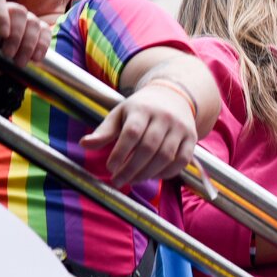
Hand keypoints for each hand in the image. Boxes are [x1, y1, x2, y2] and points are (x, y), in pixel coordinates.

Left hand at [0, 0, 51, 78]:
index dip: (1, 17)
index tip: (2, 34)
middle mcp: (8, 10)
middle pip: (19, 12)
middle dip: (16, 35)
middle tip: (8, 54)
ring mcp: (25, 19)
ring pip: (33, 23)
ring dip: (28, 45)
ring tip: (19, 62)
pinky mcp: (39, 30)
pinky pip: (45, 32)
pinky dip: (42, 46)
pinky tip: (35, 58)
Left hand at [79, 81, 197, 187]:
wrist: (174, 96)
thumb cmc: (141, 109)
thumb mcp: (120, 114)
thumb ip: (104, 131)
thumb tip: (84, 144)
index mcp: (143, 109)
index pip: (131, 133)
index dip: (120, 153)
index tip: (110, 167)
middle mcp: (164, 117)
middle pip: (149, 147)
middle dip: (131, 168)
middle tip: (118, 181)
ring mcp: (180, 128)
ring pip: (165, 156)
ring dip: (147, 173)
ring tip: (133, 180)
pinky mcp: (192, 138)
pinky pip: (182, 161)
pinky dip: (167, 173)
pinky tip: (153, 176)